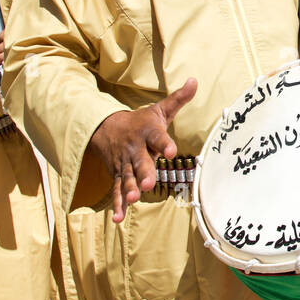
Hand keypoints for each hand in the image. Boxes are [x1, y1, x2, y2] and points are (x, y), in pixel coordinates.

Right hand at [88, 78, 197, 222]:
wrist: (105, 128)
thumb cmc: (140, 122)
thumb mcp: (159, 110)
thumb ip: (177, 100)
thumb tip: (194, 81)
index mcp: (148, 132)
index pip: (158, 137)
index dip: (164, 143)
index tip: (172, 151)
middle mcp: (135, 149)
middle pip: (140, 161)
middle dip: (144, 171)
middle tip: (150, 182)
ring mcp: (125, 164)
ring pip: (127, 177)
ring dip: (130, 188)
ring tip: (134, 198)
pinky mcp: (118, 176)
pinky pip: (117, 191)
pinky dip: (117, 204)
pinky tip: (118, 218)